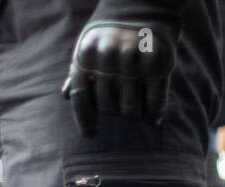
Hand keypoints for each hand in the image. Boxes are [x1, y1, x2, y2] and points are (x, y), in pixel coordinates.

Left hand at [62, 6, 180, 136]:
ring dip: (132, 114)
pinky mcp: (158, 61)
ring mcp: (134, 60)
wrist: (144, 1)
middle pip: (107, 107)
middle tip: (119, 107)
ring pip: (130, 108)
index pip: (81, 99)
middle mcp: (108, 59)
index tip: (91, 134)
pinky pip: (155, 99)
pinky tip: (153, 119)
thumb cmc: (111, 28)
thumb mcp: (88, 45)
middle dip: (112, 111)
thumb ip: (79, 70)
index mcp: (86, 56)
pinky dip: (154, 112)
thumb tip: (66, 96)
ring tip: (135, 109)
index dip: (85, 121)